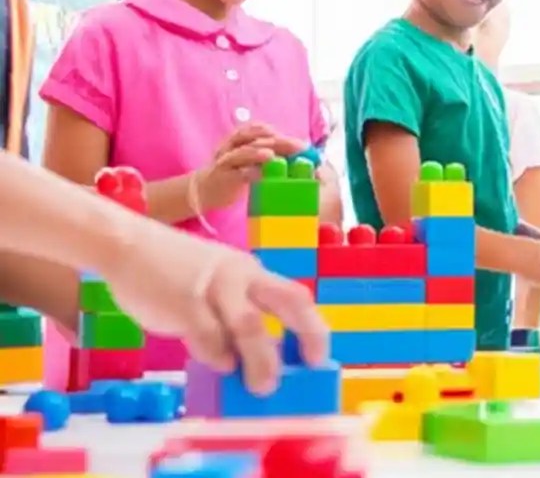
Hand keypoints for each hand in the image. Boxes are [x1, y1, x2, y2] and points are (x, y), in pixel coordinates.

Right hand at [97, 218, 328, 396]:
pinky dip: (217, 356)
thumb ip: (236, 314)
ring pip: (250, 325)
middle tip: (309, 367)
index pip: (295, 296)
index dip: (312, 327)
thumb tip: (255, 359)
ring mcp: (214, 287)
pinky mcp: (184, 303)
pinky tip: (218, 364)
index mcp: (252, 272)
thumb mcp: (217, 285)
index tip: (319, 357)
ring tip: (262, 386)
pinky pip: (208, 336)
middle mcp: (241, 275)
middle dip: (307, 334)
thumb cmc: (174, 273)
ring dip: (261, 359)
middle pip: (289, 300)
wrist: (128, 247)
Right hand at [198, 123, 308, 209]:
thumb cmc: (235, 172)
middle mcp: (232, 146)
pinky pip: (236, 174)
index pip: (260, 130)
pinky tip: (260, 175)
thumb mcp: (250, 158)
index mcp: (240, 139)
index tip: (300, 141)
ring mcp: (225, 161)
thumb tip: (297, 152)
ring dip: (257, 153)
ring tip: (272, 154)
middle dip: (278, 141)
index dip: (279, 133)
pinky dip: (248, 173)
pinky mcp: (223, 178)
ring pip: (241, 153)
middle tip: (298, 147)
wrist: (205, 189)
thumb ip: (268, 152)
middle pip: (255, 139)